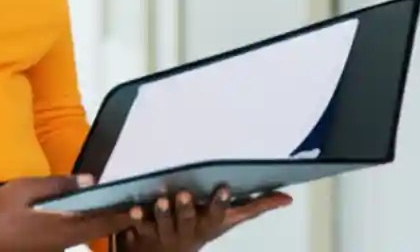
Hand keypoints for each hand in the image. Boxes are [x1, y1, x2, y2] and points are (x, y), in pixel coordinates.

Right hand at [0, 175, 134, 251]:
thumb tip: (89, 180)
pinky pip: (68, 240)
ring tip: (110, 212)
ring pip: (81, 237)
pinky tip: (79, 219)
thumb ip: (59, 185)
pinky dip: (80, 229)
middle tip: (130, 210)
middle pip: (94, 232)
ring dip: (97, 225)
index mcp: (62, 229)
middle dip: (113, 221)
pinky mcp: (41, 250)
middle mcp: (61, 244)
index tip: (138, 210)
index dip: (121, 217)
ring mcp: (51, 250)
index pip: (100, 223)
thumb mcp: (27, 189)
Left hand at [117, 187, 292, 251]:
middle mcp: (188, 231)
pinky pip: (138, 225)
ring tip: (161, 199)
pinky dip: (135, 218)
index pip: (217, 215)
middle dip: (187, 209)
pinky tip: (131, 209)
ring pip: (162, 224)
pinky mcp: (144, 231)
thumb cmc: (202, 227)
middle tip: (185, 194)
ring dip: (162, 213)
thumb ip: (256, 207)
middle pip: (188, 221)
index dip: (219, 204)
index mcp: (208, 225)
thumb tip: (288, 199)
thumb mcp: (228, 220)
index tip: (223, 187)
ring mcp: (165, 233)